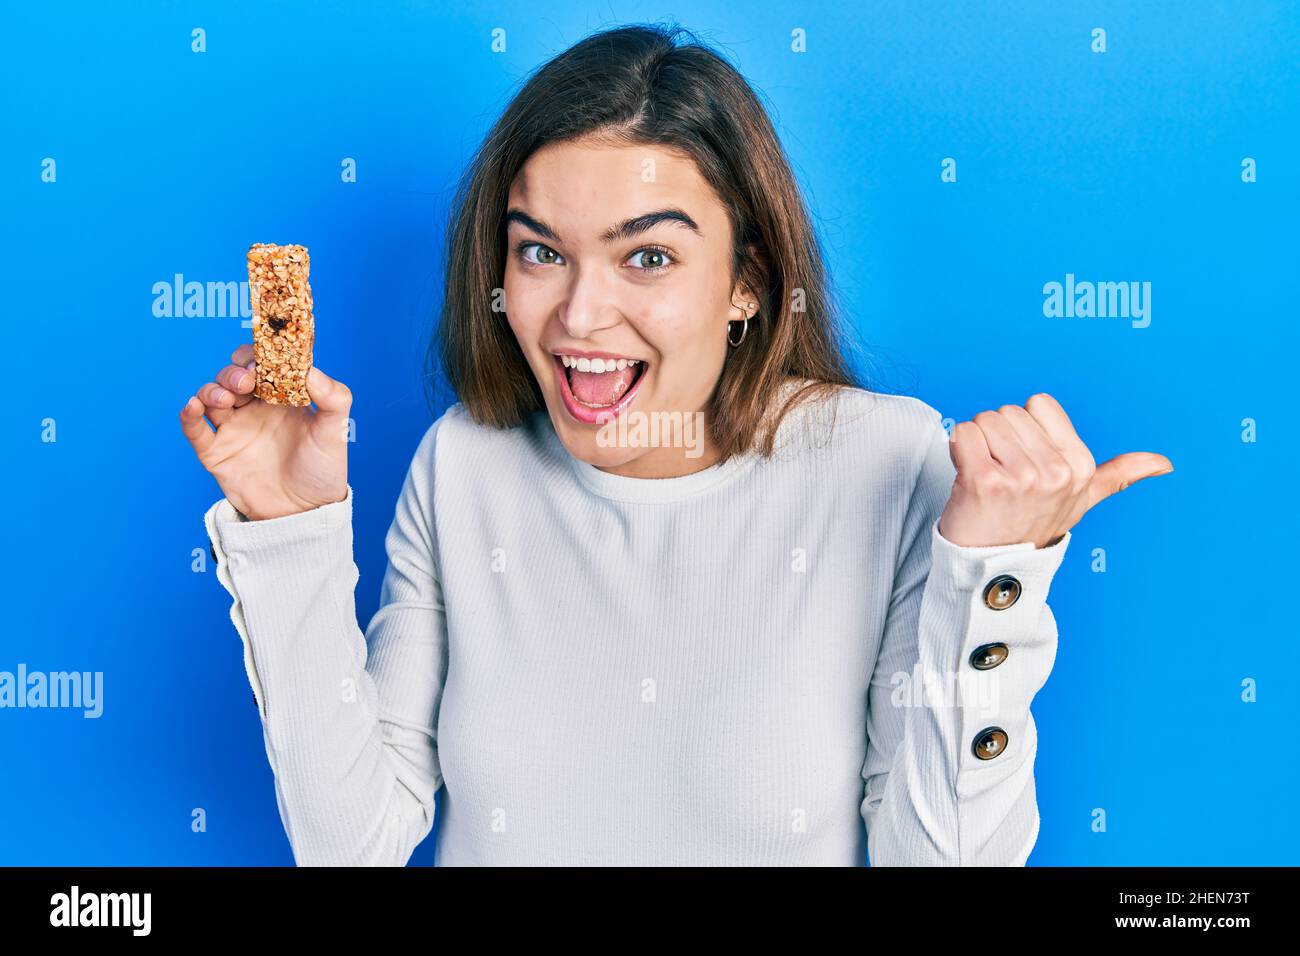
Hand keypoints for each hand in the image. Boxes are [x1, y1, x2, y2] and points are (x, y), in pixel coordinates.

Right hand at [179, 343, 352, 520]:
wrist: (305, 514)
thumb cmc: (322, 470)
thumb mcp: (335, 431)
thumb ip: (334, 398)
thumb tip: (311, 370)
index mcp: (281, 396)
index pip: (262, 363)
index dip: (258, 355)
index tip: (263, 357)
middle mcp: (254, 408)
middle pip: (233, 376)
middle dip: (235, 372)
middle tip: (246, 381)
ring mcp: (233, 429)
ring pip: (212, 395)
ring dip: (213, 389)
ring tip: (226, 398)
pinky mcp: (215, 452)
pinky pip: (195, 429)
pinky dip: (189, 414)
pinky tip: (193, 406)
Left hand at [937, 393, 1171, 548]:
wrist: (992, 567)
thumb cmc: (1031, 527)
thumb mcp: (1082, 500)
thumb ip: (1118, 475)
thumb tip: (1164, 463)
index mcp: (1081, 466)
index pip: (1039, 404)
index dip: (1024, 429)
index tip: (1023, 461)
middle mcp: (1056, 471)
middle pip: (1008, 411)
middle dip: (998, 438)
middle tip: (1001, 476)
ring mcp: (1021, 477)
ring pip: (984, 420)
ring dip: (977, 445)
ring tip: (986, 479)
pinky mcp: (984, 481)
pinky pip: (962, 434)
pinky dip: (957, 450)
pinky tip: (967, 478)